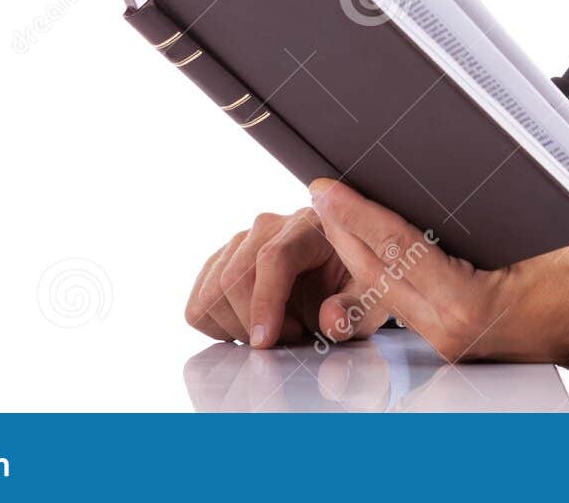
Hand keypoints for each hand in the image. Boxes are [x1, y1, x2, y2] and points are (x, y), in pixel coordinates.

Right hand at [184, 206, 391, 347]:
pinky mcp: (220, 263)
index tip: (265, 341)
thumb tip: (330, 320)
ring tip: (276, 330)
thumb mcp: (369, 299)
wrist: (338, 271)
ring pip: (211, 292)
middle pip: (235, 277)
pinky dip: (219, 326)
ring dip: (238, 326)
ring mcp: (240, 242)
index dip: (264, 302)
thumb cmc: (354, 283)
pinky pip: (199, 304)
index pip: (273, 257)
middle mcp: (269, 226)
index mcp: (310, 226)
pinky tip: (252, 325)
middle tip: (292, 336)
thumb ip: (354, 311)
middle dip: (254, 322)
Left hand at [307, 177, 568, 363]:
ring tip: (333, 212)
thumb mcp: (526, 235)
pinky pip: (400, 301)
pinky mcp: (445, 338)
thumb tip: (424, 182)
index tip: (328, 190)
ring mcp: (443, 340)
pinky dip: (379, 269)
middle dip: (342, 231)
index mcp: (464, 304)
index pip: (396, 250)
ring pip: (380, 291)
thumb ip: (472, 218)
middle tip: (319, 193)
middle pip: (375, 274)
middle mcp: (446, 329)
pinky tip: (367, 245)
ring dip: (354, 250)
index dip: (358, 216)